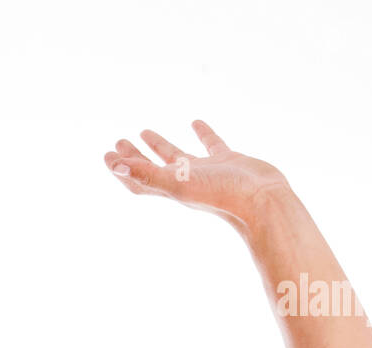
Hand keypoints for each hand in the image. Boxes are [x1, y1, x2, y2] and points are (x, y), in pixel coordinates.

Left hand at [103, 120, 291, 229]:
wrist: (264, 200)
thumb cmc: (222, 195)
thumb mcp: (179, 182)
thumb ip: (148, 174)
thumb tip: (115, 167)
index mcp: (171, 188)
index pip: (138, 180)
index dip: (121, 170)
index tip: (108, 155)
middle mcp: (186, 181)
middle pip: (152, 168)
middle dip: (134, 156)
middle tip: (119, 142)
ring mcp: (207, 172)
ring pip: (178, 156)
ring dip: (159, 145)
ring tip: (144, 130)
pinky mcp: (228, 162)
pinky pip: (211, 145)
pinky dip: (202, 133)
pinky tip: (195, 122)